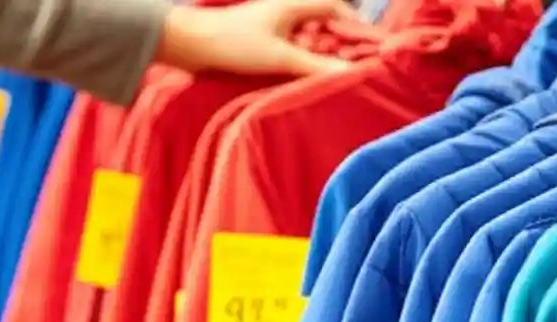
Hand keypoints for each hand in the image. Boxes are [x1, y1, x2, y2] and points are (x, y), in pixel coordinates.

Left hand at [158, 0, 359, 77]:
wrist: (191, 47)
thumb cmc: (234, 43)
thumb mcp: (280, 56)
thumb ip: (315, 66)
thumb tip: (347, 75)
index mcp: (293, 4)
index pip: (335, 7)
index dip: (353, 25)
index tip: (365, 48)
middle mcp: (286, 11)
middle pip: (324, 24)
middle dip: (336, 45)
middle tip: (345, 68)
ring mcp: (273, 26)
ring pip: (308, 39)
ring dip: (316, 57)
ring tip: (321, 76)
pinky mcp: (262, 42)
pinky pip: (292, 50)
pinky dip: (300, 62)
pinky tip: (301, 78)